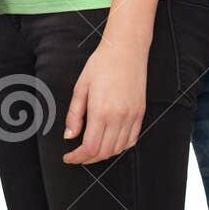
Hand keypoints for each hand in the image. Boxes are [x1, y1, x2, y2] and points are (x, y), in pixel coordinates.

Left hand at [63, 37, 147, 165]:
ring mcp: (132, 117)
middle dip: (88, 159)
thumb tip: (69, 136)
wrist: (126, 50)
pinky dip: (120, 147)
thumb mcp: (81, 87)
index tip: (69, 158)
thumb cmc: (101, 64)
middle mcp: (118, 118)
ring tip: (91, 150)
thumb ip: (74, 114)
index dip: (78, 158)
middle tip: (77, 156)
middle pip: (104, 152)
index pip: (90, 147)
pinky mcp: (140, 114)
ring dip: (104, 154)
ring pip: (118, 149)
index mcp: (101, 111)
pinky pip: (132, 140)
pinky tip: (110, 143)